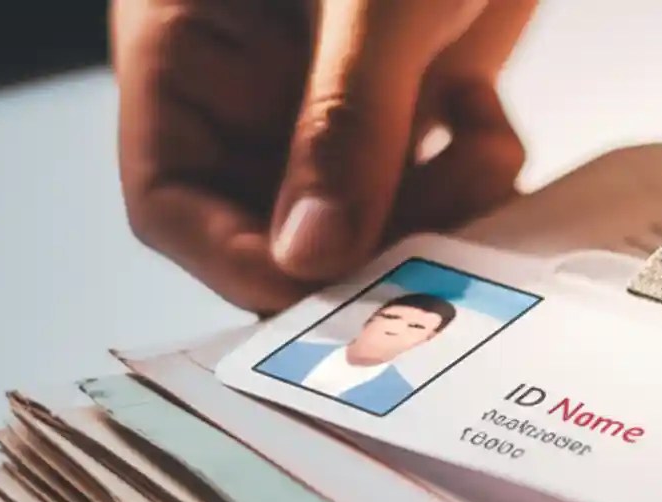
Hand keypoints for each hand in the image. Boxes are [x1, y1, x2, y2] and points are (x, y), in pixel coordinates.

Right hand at [111, 0, 535, 312]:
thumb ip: (342, 121)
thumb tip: (311, 257)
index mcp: (191, 51)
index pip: (170, 199)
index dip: (232, 261)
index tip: (316, 291)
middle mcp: (254, 91)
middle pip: (274, 226)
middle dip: (356, 249)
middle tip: (426, 251)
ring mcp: (332, 98)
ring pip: (364, 216)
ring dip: (429, 216)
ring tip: (482, 168)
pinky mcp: (406, 94)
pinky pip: (427, 179)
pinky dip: (469, 177)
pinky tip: (492, 132)